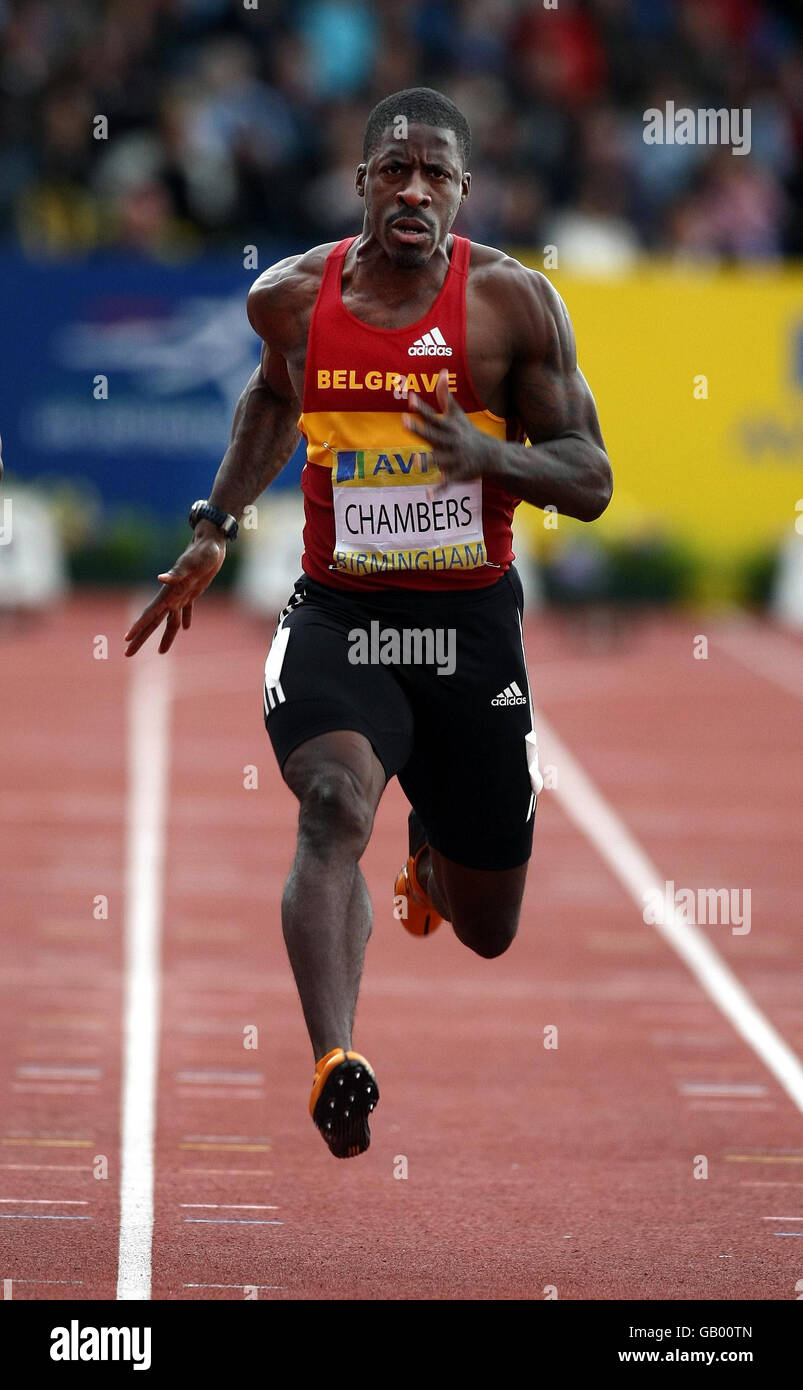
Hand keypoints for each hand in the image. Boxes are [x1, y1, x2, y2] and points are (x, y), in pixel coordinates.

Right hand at [124, 535, 225, 656]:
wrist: (211, 542)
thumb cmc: (202, 553)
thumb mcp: (190, 564)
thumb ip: (175, 573)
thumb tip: (160, 578)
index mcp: (169, 592)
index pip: (150, 613)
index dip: (138, 627)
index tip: (127, 639)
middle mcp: (172, 595)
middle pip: (154, 622)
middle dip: (142, 638)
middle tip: (128, 653)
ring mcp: (182, 594)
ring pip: (170, 621)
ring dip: (165, 636)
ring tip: (160, 652)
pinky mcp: (193, 591)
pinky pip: (187, 610)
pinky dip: (185, 619)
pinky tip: (185, 628)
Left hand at [402, 369, 503, 484]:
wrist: (492, 455)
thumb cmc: (467, 432)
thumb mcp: (457, 414)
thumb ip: (445, 395)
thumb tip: (441, 370)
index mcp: (448, 427)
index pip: (432, 415)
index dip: (421, 407)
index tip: (410, 397)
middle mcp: (450, 442)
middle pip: (432, 434)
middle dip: (419, 429)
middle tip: (404, 421)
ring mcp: (454, 459)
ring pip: (438, 460)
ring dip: (428, 460)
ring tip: (415, 461)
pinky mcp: (457, 474)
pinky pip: (446, 483)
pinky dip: (438, 490)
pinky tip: (428, 496)